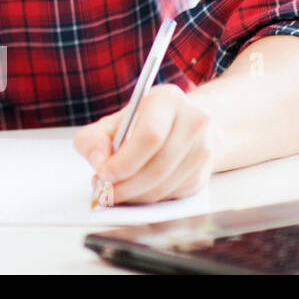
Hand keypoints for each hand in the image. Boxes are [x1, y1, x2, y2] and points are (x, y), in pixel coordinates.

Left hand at [74, 84, 215, 205]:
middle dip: (126, 185)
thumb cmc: (138, 124)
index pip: (151, 135)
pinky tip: (132, 192)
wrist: (176, 127)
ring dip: (135, 196)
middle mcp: (194, 121)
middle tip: (104, 191)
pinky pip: (173, 195)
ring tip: (113, 192)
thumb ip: (94, 139)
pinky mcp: (203, 174)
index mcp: (168, 99)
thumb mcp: (111, 122)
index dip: (125, 160)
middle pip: (159, 165)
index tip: (103, 173)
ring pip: (166, 185)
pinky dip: (148, 199)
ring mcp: (204, 148)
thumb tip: (98, 163)